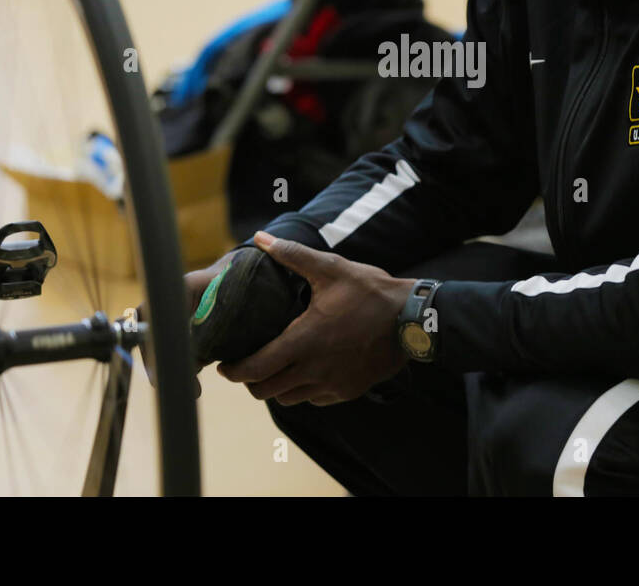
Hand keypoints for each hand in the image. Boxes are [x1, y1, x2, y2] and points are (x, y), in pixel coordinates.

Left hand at [218, 232, 416, 405]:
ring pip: (289, 399)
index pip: (256, 368)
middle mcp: (314, 369)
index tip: (226, 365)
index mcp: (305, 340)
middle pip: (266, 391)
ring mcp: (332, 384)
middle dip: (251, 381)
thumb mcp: (331, 269)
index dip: (234, 371)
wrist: (412, 320)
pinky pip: (314, 399)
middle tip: (248, 366)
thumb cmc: (371, 292)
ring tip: (276, 367)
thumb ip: (293, 255)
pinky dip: (303, 390)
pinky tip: (306, 371)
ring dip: (277, 386)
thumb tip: (261, 238)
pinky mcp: (347, 391)